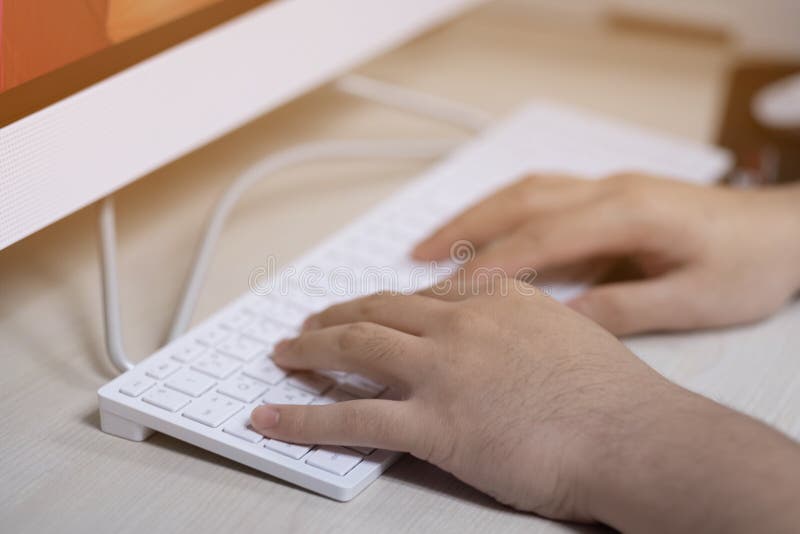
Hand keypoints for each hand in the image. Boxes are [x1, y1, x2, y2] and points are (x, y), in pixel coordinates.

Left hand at [250, 282, 677, 519]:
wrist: (634, 436)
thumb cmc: (614, 397)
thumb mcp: (570, 334)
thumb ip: (523, 328)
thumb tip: (501, 342)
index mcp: (496, 299)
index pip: (423, 295)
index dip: (385, 306)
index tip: (368, 312)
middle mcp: (460, 325)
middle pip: (376, 311)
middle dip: (335, 316)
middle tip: (310, 324)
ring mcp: (442, 370)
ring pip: (353, 347)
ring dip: (309, 350)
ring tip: (285, 353)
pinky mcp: (431, 423)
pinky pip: (350, 418)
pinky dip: (303, 417)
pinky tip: (273, 417)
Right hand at [413, 174, 799, 334]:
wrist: (786, 230)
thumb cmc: (749, 265)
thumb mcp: (692, 302)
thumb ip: (622, 310)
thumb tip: (558, 321)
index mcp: (629, 215)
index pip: (540, 241)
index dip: (489, 267)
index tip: (447, 293)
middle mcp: (611, 191)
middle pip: (519, 204)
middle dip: (464, 230)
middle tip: (416, 258)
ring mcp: (609, 186)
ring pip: (525, 192)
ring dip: (476, 214)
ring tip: (433, 242)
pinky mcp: (611, 193)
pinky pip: (543, 193)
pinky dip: (504, 210)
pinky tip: (486, 229)